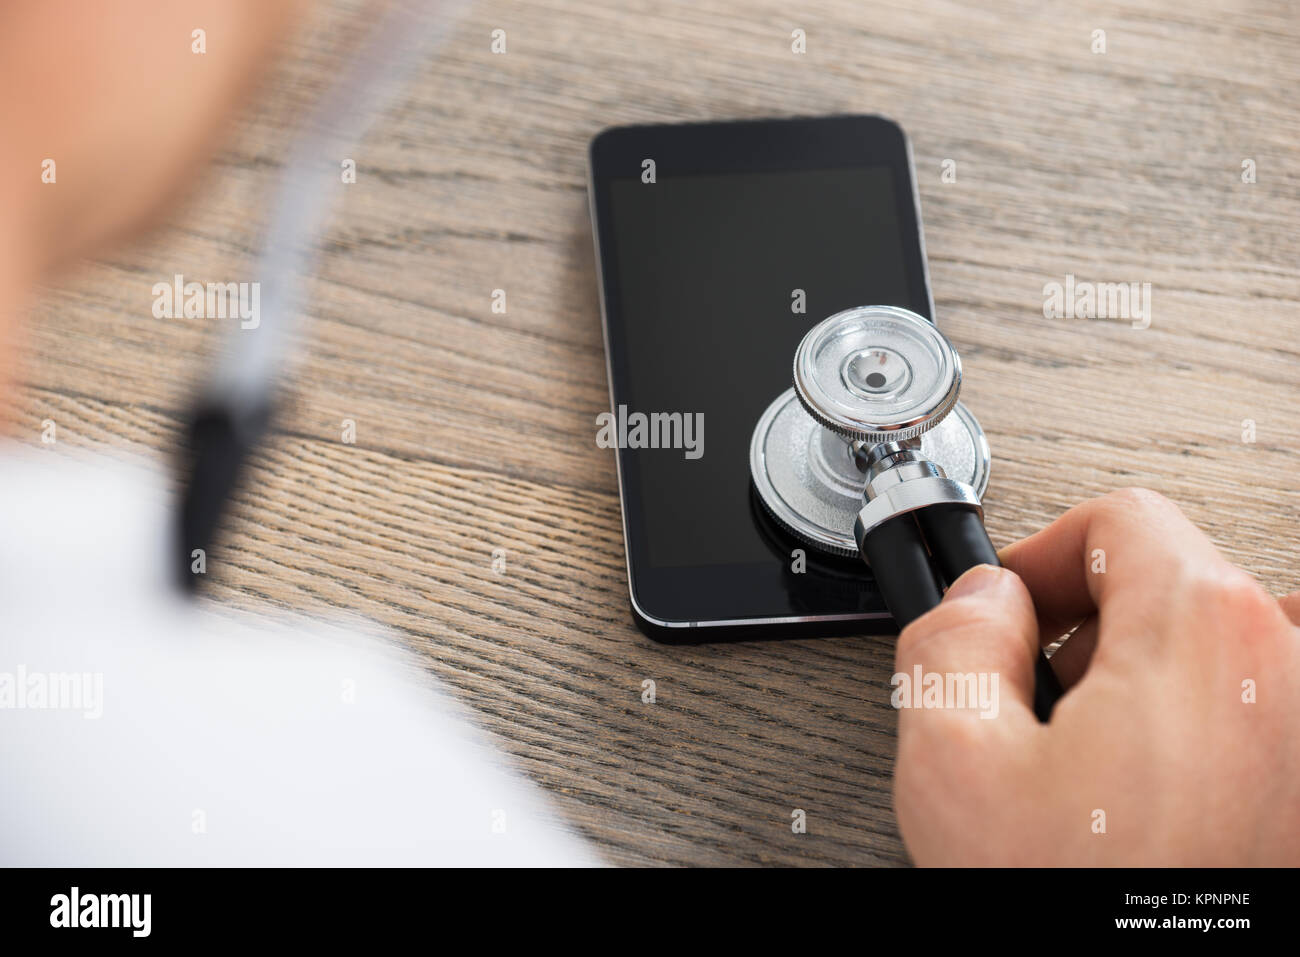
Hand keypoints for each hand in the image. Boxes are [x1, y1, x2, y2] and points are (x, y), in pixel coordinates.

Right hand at [892, 488, 1299, 864]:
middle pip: (1176, 580)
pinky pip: (1262, 715)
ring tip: (1098, 772)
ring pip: (1222, 653)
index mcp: (1209, 635)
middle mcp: (1295, 672)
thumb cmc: (1089, 911)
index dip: (1041, 555)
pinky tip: (1155, 807)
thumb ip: (949, 639)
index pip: (1121, 519)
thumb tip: (981, 601)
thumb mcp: (953, 766)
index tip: (1012, 612)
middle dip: (1092, 632)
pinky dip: (1203, 735)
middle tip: (1040, 709)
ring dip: (1148, 687)